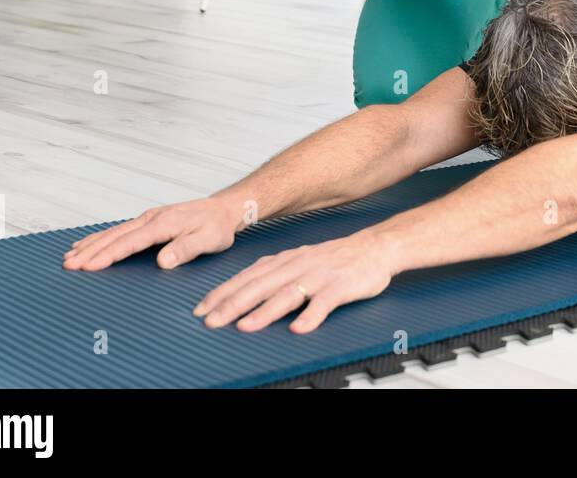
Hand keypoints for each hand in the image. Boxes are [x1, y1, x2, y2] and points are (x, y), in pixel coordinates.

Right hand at [63, 196, 244, 270]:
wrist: (224, 209)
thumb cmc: (217, 226)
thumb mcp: (208, 240)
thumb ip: (185, 249)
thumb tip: (163, 261)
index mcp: (163, 224)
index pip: (130, 242)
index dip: (109, 255)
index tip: (89, 266)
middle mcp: (151, 218)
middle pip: (115, 237)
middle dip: (90, 251)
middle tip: (68, 265)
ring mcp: (148, 218)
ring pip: (114, 232)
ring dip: (91, 244)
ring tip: (69, 256)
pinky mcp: (149, 220)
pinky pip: (120, 229)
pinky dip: (101, 237)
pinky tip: (89, 243)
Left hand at [194, 234, 393, 333]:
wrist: (375, 247)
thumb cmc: (335, 258)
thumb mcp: (298, 259)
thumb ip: (272, 273)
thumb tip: (240, 290)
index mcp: (285, 260)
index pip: (247, 276)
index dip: (223, 292)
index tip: (201, 309)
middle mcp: (298, 265)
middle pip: (261, 285)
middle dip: (234, 304)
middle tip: (212, 321)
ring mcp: (320, 276)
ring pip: (288, 294)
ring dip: (266, 311)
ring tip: (246, 326)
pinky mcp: (341, 286)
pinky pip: (325, 302)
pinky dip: (312, 315)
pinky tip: (300, 328)